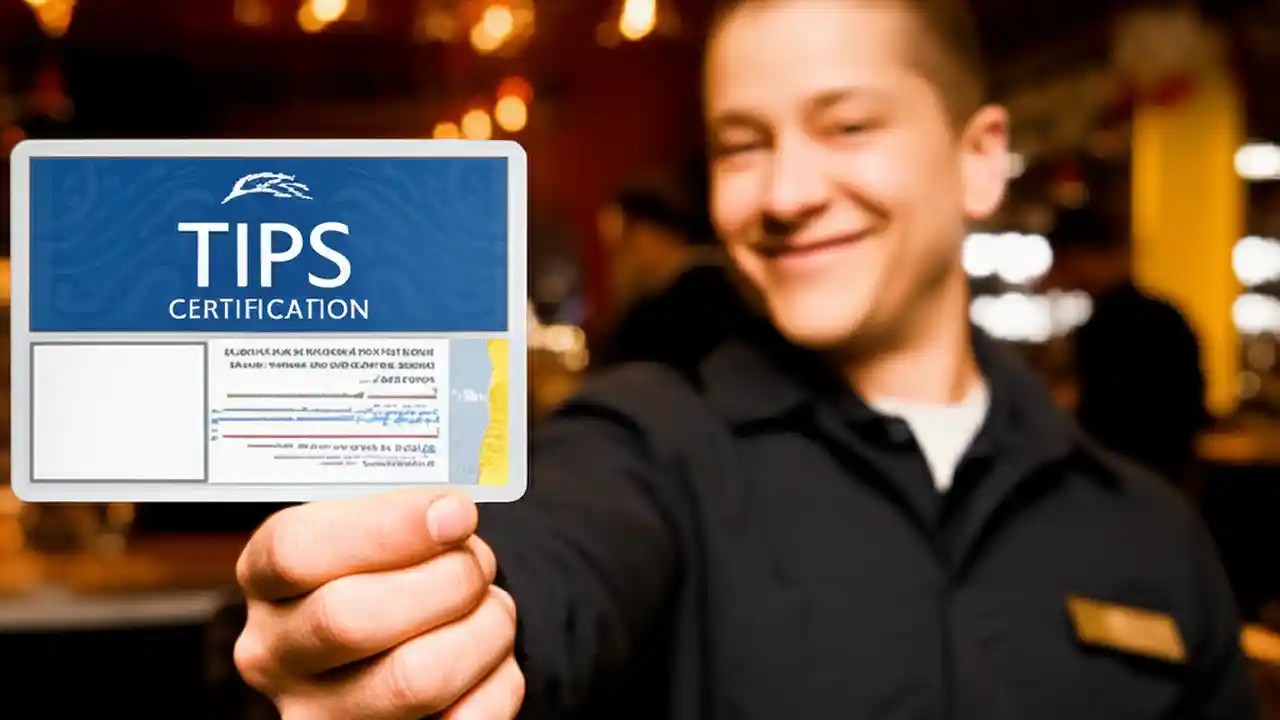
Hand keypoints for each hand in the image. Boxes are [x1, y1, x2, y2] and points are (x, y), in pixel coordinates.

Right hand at [234, 489, 522, 718]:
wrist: (391, 644)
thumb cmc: (386, 571)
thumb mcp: (370, 528)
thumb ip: (401, 517)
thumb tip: (451, 514)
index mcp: (266, 579)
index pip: (297, 551)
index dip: (390, 528)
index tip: (455, 513)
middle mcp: (276, 655)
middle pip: (353, 619)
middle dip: (448, 580)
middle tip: (477, 563)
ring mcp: (322, 715)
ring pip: (417, 680)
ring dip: (484, 629)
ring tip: (490, 607)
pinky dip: (498, 680)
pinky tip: (487, 656)